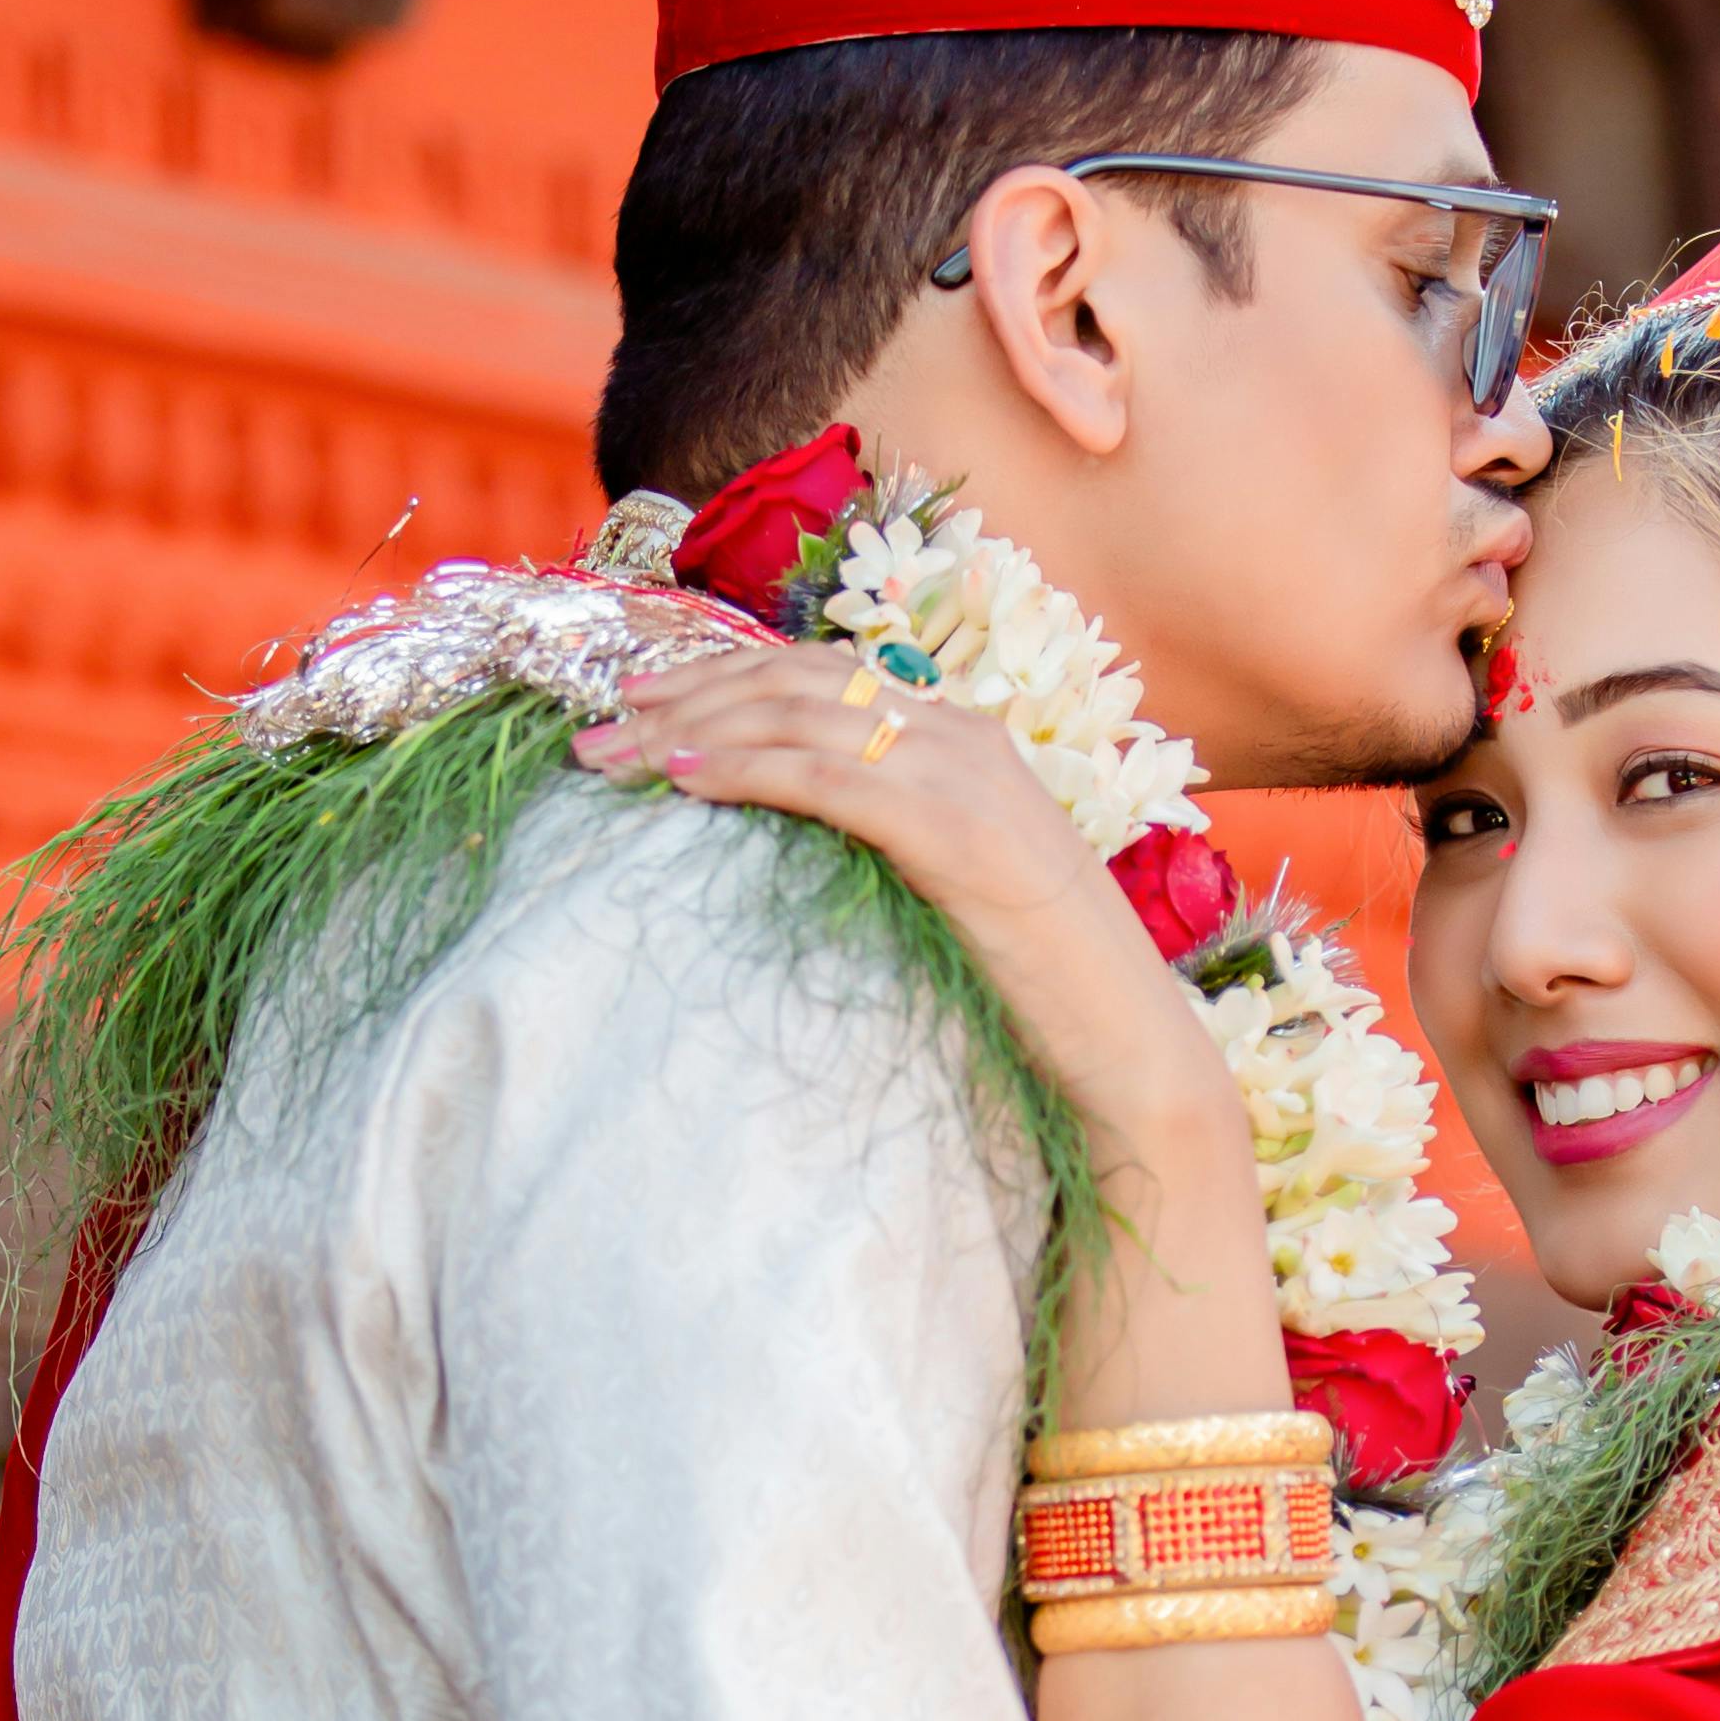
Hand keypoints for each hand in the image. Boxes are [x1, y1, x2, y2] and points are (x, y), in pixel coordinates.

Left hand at [575, 651, 1233, 1165]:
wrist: (1125, 1045)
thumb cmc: (1035, 988)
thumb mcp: (949, 891)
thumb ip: (886, 842)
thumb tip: (789, 842)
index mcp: (961, 736)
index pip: (818, 675)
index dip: (719, 676)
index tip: (637, 702)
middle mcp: (962, 734)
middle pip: (795, 681)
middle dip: (684, 694)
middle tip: (594, 726)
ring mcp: (965, 776)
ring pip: (801, 717)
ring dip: (692, 727)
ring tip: (614, 753)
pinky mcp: (958, 832)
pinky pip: (830, 778)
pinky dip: (748, 768)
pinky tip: (682, 778)